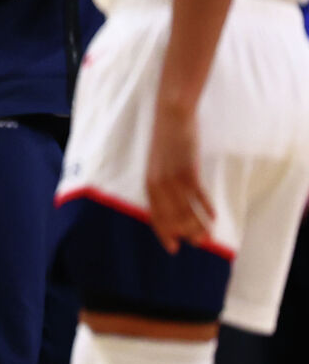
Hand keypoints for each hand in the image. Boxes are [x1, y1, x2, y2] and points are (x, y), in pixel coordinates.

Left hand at [145, 102, 214, 253]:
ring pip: (186, 210)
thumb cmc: (166, 140)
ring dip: (198, 226)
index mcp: (148, 184)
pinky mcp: (188, 169)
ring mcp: (173, 177)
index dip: (164, 233)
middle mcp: (158, 184)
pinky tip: (214, 218)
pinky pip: (198, 195)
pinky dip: (206, 209)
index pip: (155, 216)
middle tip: (199, 244)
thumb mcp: (158, 164)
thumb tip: (171, 200)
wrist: (171, 116)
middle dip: (185, 233)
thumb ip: (162, 182)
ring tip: (208, 237)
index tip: (173, 247)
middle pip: (172, 217)